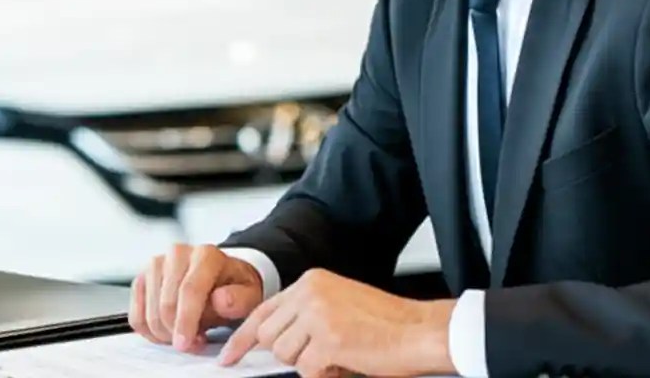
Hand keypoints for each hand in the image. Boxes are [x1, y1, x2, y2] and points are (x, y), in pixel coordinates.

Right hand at [128, 244, 263, 352]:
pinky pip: (136, 315)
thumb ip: (238, 299)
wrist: (221, 277)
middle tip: (194, 342)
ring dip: (165, 333)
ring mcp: (156, 264)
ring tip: (185, 333)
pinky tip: (169, 330)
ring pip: (149, 312)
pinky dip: (150, 331)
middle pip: (166, 304)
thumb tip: (220, 301)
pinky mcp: (142, 278)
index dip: (186, 320)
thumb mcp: (249, 295)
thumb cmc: (234, 288)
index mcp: (205, 255)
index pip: (189, 290)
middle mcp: (177, 253)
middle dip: (177, 332)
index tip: (186, 343)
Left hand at [218, 269, 454, 377]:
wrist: (420, 331)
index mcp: (311, 281)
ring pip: (284, 355)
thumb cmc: (387, 324)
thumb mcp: (338, 306)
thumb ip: (305, 316)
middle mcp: (309, 292)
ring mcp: (317, 314)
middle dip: (287, 355)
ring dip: (310, 364)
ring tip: (341, 356)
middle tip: (320, 357)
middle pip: (268, 336)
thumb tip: (272, 340)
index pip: (263, 310)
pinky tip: (348, 363)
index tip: (229, 356)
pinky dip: (326, 374)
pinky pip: (306, 369)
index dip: (242, 337)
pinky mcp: (327, 339)